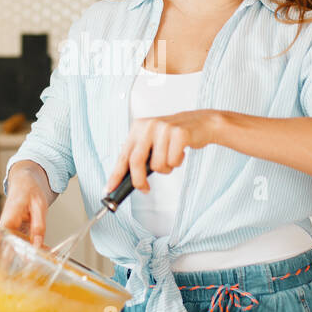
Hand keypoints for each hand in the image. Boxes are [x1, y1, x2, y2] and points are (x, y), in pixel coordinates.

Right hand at [0, 168, 51, 299]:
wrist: (27, 180)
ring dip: (3, 276)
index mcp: (9, 217)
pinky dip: (22, 263)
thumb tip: (38, 248)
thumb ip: (39, 226)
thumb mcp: (39, 206)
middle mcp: (6, 228)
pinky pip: (17, 252)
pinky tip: (30, 274)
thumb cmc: (30, 191)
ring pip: (5, 257)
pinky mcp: (15, 236)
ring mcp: (9, 234)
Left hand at [103, 111, 220, 194]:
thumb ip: (140, 155)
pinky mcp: (179, 134)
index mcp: (138, 127)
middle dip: (139, 180)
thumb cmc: (174, 136)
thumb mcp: (152, 140)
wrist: (202, 123)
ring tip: (172, 157)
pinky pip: (173, 162)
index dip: (116, 174)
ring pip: (157, 165)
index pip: (123, 155)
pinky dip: (177, 163)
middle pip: (136, 161)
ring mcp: (164, 129)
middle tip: (145, 189)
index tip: (110, 188)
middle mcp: (148, 126)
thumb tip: (128, 179)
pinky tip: (181, 152)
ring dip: (166, 168)